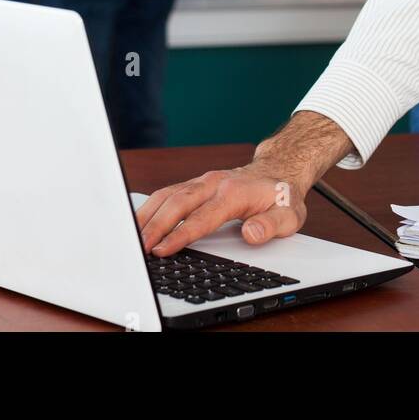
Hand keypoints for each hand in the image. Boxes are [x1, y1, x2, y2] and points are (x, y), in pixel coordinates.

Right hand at [135, 159, 310, 256]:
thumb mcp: (289, 215)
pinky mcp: (196, 184)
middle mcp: (214, 183)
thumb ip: (271, 226)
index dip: (181, 234)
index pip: (202, 217)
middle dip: (155, 225)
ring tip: (129, 236)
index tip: (163, 249)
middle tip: (137, 248)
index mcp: (234, 192)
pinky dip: (151, 207)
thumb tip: (251, 233)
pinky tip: (139, 221)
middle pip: (178, 202)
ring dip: (147, 214)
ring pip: (168, 195)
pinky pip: (169, 193)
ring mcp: (203, 181)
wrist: (279, 169)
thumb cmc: (282, 195)